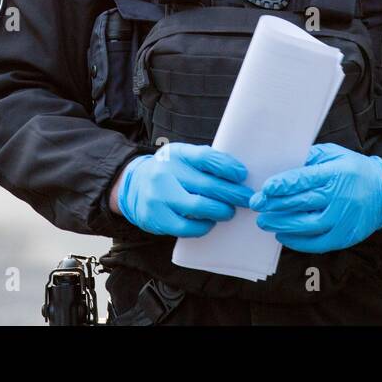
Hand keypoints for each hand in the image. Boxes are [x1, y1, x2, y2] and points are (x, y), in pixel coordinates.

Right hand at [117, 142, 252, 237]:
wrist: (133, 186)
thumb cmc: (170, 172)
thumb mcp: (183, 158)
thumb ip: (206, 162)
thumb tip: (238, 174)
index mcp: (176, 154)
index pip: (204, 157)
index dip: (226, 166)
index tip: (242, 174)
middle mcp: (164, 173)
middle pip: (206, 184)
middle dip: (232, 194)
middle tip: (247, 199)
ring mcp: (158, 196)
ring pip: (198, 207)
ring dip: (220, 211)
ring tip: (230, 212)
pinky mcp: (155, 218)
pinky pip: (186, 227)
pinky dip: (203, 226)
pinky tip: (210, 222)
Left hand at [249, 143, 381, 253]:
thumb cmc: (353, 170)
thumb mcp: (334, 154)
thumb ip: (310, 158)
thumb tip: (282, 164)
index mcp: (335, 174)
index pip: (304, 179)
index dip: (283, 184)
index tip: (265, 188)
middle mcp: (339, 197)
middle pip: (302, 203)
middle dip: (275, 205)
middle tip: (255, 205)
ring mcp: (343, 219)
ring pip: (307, 225)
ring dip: (282, 224)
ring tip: (264, 221)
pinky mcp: (345, 236)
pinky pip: (317, 243)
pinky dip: (298, 241)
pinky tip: (283, 236)